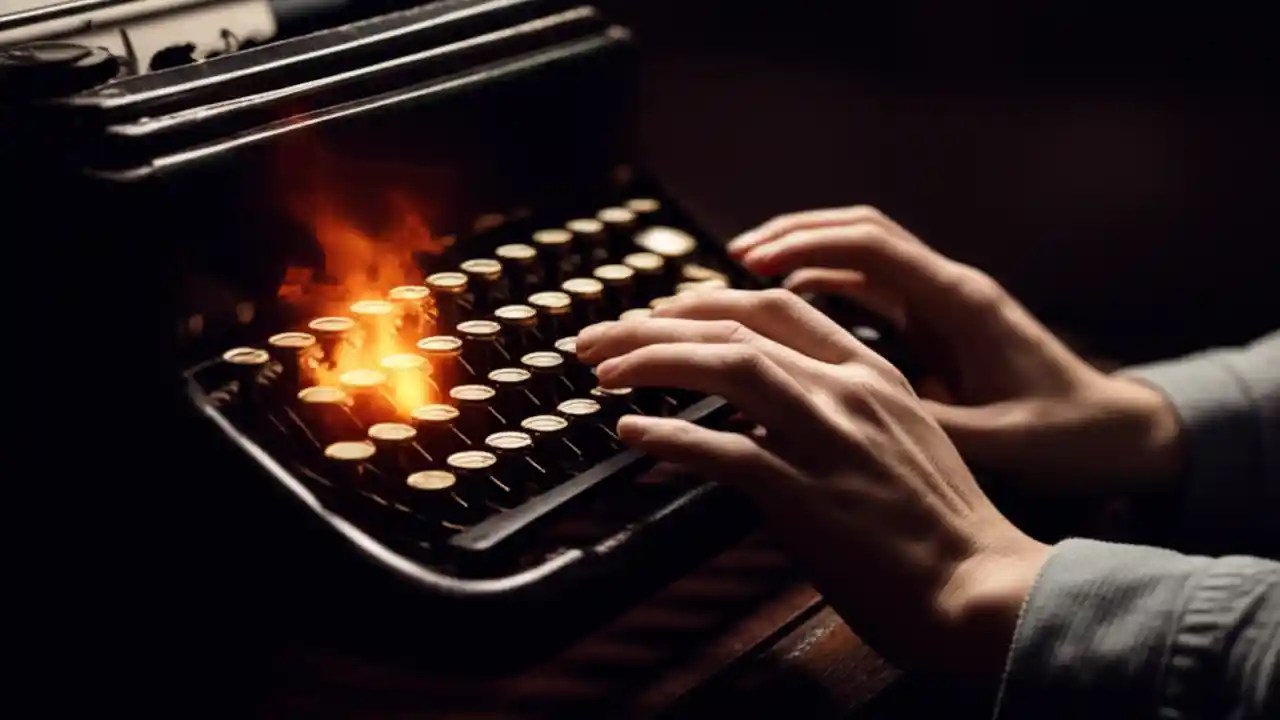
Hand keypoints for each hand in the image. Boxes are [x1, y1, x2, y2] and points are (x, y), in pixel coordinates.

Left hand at [577, 289, 1050, 674]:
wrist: (984, 590)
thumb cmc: (942, 529)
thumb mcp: (899, 444)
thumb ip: (834, 417)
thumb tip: (757, 420)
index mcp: (872, 374)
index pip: (775, 309)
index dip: (705, 304)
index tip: (658, 315)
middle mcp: (848, 392)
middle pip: (735, 326)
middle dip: (655, 324)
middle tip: (600, 335)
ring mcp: (829, 439)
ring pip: (727, 366)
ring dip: (651, 361)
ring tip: (601, 369)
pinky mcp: (807, 496)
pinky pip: (723, 451)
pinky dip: (669, 436)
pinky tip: (633, 431)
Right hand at [727, 206, 1183, 492]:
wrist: (1116, 435)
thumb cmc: (1064, 437)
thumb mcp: (995, 443)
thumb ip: (925, 426)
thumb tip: (845, 418)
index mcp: (960, 304)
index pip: (870, 248)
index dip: (805, 247)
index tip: (751, 264)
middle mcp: (947, 290)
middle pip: (859, 232)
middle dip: (794, 236)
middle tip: (733, 259)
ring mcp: (941, 304)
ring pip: (861, 257)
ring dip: (804, 257)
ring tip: (745, 279)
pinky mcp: (936, 326)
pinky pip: (870, 289)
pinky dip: (825, 287)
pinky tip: (786, 310)